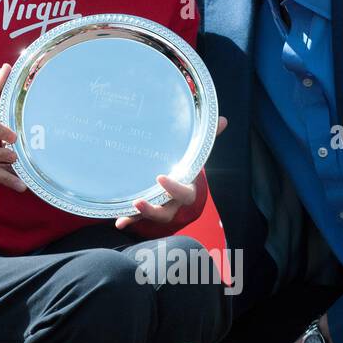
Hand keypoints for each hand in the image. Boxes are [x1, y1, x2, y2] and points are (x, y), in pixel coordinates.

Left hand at [114, 115, 227, 229]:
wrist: (184, 181)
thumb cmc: (189, 165)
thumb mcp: (196, 153)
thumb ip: (207, 138)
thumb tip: (223, 120)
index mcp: (188, 188)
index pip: (184, 193)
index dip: (174, 188)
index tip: (160, 178)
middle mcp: (175, 203)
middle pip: (168, 211)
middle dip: (154, 209)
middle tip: (139, 201)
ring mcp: (163, 207)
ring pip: (155, 216)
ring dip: (143, 214)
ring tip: (131, 207)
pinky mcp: (149, 209)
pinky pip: (140, 218)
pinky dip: (130, 220)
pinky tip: (120, 223)